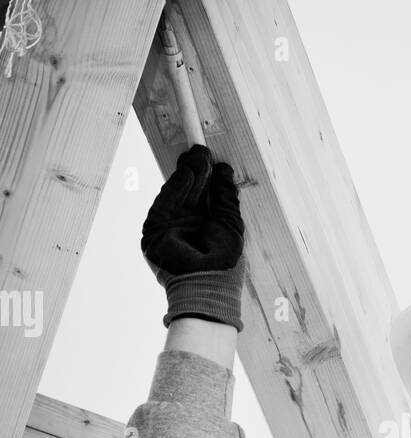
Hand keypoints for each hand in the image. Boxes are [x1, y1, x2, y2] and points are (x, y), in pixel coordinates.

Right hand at [141, 144, 245, 329]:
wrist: (209, 287)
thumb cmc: (225, 263)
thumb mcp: (230, 223)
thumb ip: (225, 196)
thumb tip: (223, 168)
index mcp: (203, 229)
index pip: (202, 197)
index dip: (204, 176)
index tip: (208, 156)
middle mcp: (185, 228)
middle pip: (189, 193)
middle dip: (196, 171)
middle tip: (201, 150)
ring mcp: (168, 231)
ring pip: (176, 195)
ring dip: (187, 174)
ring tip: (197, 156)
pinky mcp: (153, 234)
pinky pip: (164, 204)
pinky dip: (175, 187)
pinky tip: (186, 172)